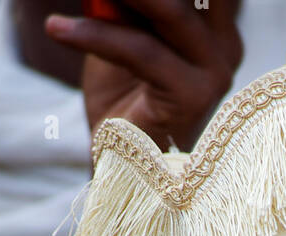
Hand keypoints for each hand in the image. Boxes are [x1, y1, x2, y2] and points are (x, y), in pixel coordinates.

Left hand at [46, 0, 242, 149]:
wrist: (125, 169)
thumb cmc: (124, 100)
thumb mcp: (123, 32)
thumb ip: (127, 5)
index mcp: (216, 25)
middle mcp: (226, 44)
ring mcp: (216, 72)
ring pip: (169, 10)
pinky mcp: (193, 98)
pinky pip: (142, 51)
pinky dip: (94, 35)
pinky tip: (60, 29)